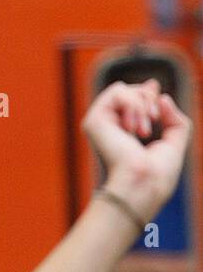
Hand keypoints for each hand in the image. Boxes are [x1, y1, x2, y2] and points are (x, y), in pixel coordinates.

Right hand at [83, 79, 191, 218]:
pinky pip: (116, 91)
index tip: (158, 109)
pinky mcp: (93, 121)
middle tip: (153, 122)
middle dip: (149, 99)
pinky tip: (132, 127)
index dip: (148, 93)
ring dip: (141, 104)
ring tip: (143, 129)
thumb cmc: (158, 170)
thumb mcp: (178, 136)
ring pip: (123, 89)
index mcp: (123, 132)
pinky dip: (133, 103)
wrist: (144, 181)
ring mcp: (99, 124)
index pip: (132, 97)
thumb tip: (163, 97)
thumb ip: (174, 115)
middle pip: (130, 90)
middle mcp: (109, 127)